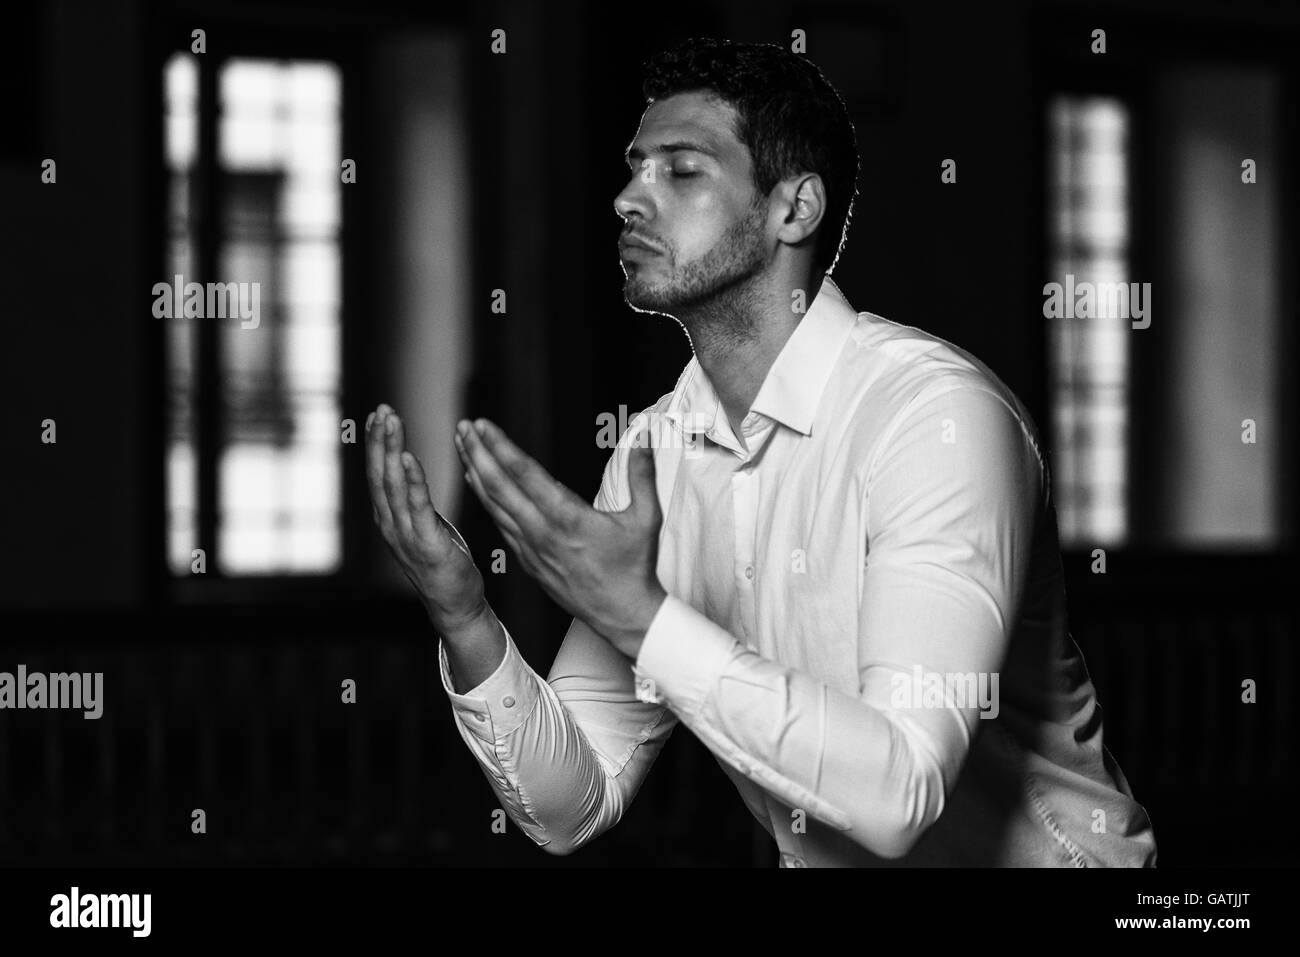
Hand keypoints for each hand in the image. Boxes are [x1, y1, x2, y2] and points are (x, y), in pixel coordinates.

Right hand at [366, 404, 486, 634]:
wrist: (454, 604)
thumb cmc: (443, 563)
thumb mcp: (421, 526)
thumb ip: (411, 501)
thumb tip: (404, 473)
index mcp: (388, 518)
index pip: (377, 474)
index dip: (375, 444)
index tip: (377, 415)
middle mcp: (389, 524)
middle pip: (378, 474)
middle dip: (378, 440)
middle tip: (382, 409)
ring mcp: (404, 535)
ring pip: (392, 485)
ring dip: (390, 450)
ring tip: (391, 422)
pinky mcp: (426, 543)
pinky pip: (416, 506)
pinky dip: (411, 480)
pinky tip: (407, 456)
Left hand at [454, 417, 666, 658]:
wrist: (622, 615)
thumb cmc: (635, 568)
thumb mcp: (646, 519)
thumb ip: (642, 474)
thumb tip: (645, 438)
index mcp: (569, 519)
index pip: (526, 475)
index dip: (501, 447)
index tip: (483, 426)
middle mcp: (543, 533)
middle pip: (500, 488)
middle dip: (478, 453)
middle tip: (464, 427)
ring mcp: (531, 549)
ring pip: (494, 506)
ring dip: (476, 473)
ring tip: (462, 446)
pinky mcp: (527, 561)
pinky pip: (500, 524)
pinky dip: (485, 499)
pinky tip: (476, 481)